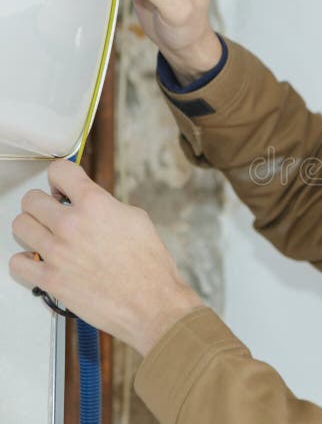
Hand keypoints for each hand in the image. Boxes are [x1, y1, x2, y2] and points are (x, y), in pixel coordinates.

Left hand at [8, 160, 204, 355]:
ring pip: (20, 226)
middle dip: (43, 203)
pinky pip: (17, 262)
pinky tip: (41, 261)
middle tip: (54, 212)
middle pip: (32, 199)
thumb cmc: (150, 266)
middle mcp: (72, 225)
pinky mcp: (50, 279)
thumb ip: (107, 206)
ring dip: (32, 228)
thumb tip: (90, 203)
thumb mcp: (137, 220)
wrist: (151, 302)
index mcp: (96, 205)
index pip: (59, 171)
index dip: (60, 176)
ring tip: (46, 235)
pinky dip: (26, 261)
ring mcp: (57, 252)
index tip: (61, 185)